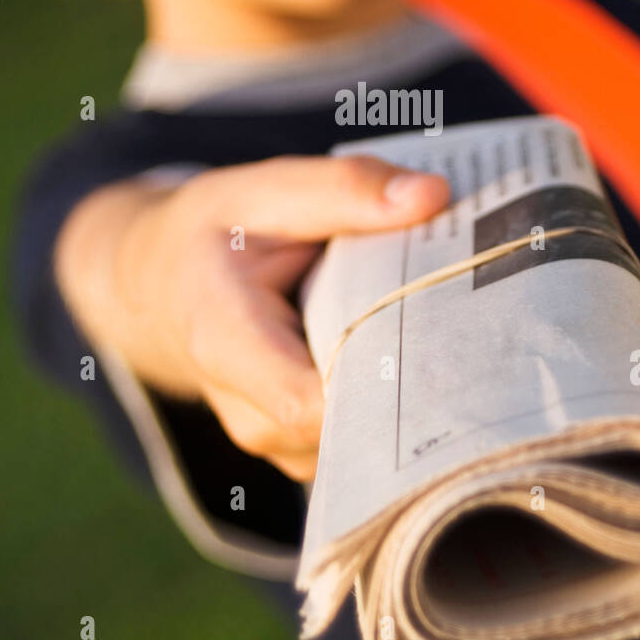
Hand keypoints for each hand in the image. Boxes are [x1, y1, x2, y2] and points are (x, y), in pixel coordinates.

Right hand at [55, 156, 449, 480]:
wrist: (160, 286)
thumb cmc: (215, 233)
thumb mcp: (264, 190)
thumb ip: (344, 190)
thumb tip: (433, 196)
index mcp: (224, 341)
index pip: (306, 402)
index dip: (381, 384)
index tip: (452, 338)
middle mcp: (249, 415)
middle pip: (352, 432)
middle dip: (418, 386)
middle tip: (478, 328)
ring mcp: (278, 443)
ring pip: (368, 446)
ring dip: (413, 395)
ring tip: (451, 332)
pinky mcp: (306, 449)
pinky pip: (366, 443)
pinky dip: (399, 400)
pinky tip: (423, 351)